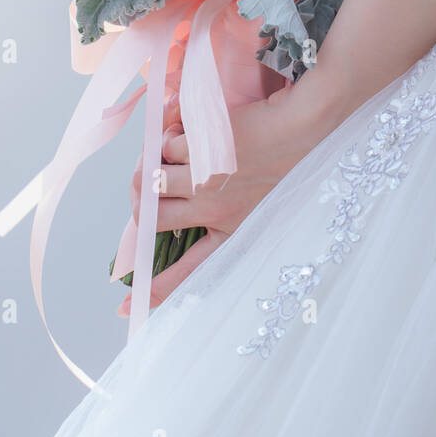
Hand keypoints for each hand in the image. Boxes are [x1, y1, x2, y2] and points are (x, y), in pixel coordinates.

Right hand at [120, 80, 333, 313]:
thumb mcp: (267, 204)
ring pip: (150, 181)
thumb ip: (230, 212)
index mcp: (233, 231)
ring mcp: (205, 180)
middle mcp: (215, 211)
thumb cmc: (296, 162)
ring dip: (148, 163)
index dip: (155, 289)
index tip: (125, 309)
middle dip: (138, 202)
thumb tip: (186, 205)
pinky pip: (165, 145)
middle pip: (150, 218)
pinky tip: (186, 127)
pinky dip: (168, 134)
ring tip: (162, 150)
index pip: (189, 271)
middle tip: (143, 185)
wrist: (310, 128)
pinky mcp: (202, 148)